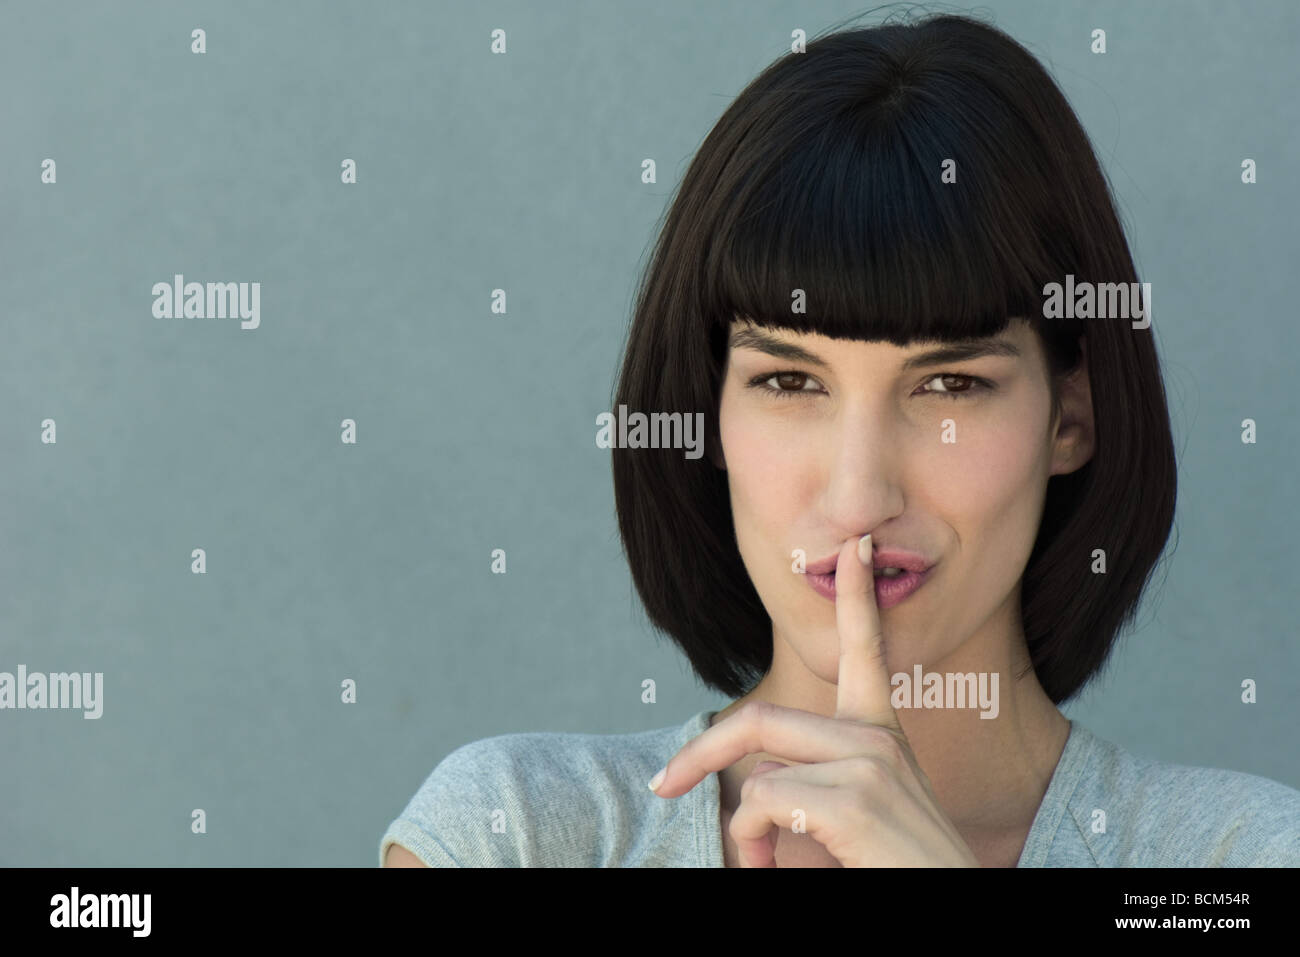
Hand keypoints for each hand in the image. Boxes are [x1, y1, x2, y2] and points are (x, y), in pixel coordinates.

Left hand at [649, 534, 979, 866]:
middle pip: (759, 720)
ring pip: (757, 774)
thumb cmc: (896, 863)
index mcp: (881, 731)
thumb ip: (817, 774)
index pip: (866, 649)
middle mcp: (877, 736)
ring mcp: (868, 762)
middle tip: (662, 786)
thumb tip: (751, 781)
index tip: (853, 546)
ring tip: (766, 862)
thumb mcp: (858, 806)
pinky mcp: (854, 798)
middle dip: (700, 754)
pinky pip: (762, 804)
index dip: (857, 596)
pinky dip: (752, 843)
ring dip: (744, 828)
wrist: (949, 901)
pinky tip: (776, 866)